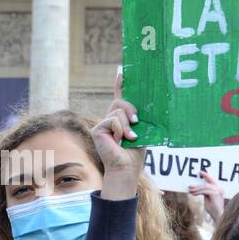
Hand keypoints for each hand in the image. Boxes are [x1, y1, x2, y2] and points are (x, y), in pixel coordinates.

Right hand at [91, 73, 144, 200]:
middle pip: (121, 102)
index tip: (121, 72)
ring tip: (129, 138)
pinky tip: (119, 140)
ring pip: (118, 111)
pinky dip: (120, 130)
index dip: (120, 84)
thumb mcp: (141, 130)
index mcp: (121, 119)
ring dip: (127, 125)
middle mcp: (110, 119)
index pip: (119, 98)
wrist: (127, 167)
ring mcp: (102, 124)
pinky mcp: (97, 129)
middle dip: (131, 110)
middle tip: (137, 123)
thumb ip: (137, 117)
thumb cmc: (135, 152)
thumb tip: (141, 106)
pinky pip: (113, 120)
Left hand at [189, 171, 225, 221]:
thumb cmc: (213, 209)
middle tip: (190, 186)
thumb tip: (197, 189)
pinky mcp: (215, 194)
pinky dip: (198, 192)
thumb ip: (205, 193)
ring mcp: (218, 191)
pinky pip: (205, 191)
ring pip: (205, 187)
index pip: (212, 180)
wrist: (218, 216)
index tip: (200, 172)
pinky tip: (193, 193)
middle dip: (197, 185)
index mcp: (219, 189)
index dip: (206, 176)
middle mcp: (219, 189)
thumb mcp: (208, 199)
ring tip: (190, 190)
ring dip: (196, 189)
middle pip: (207, 184)